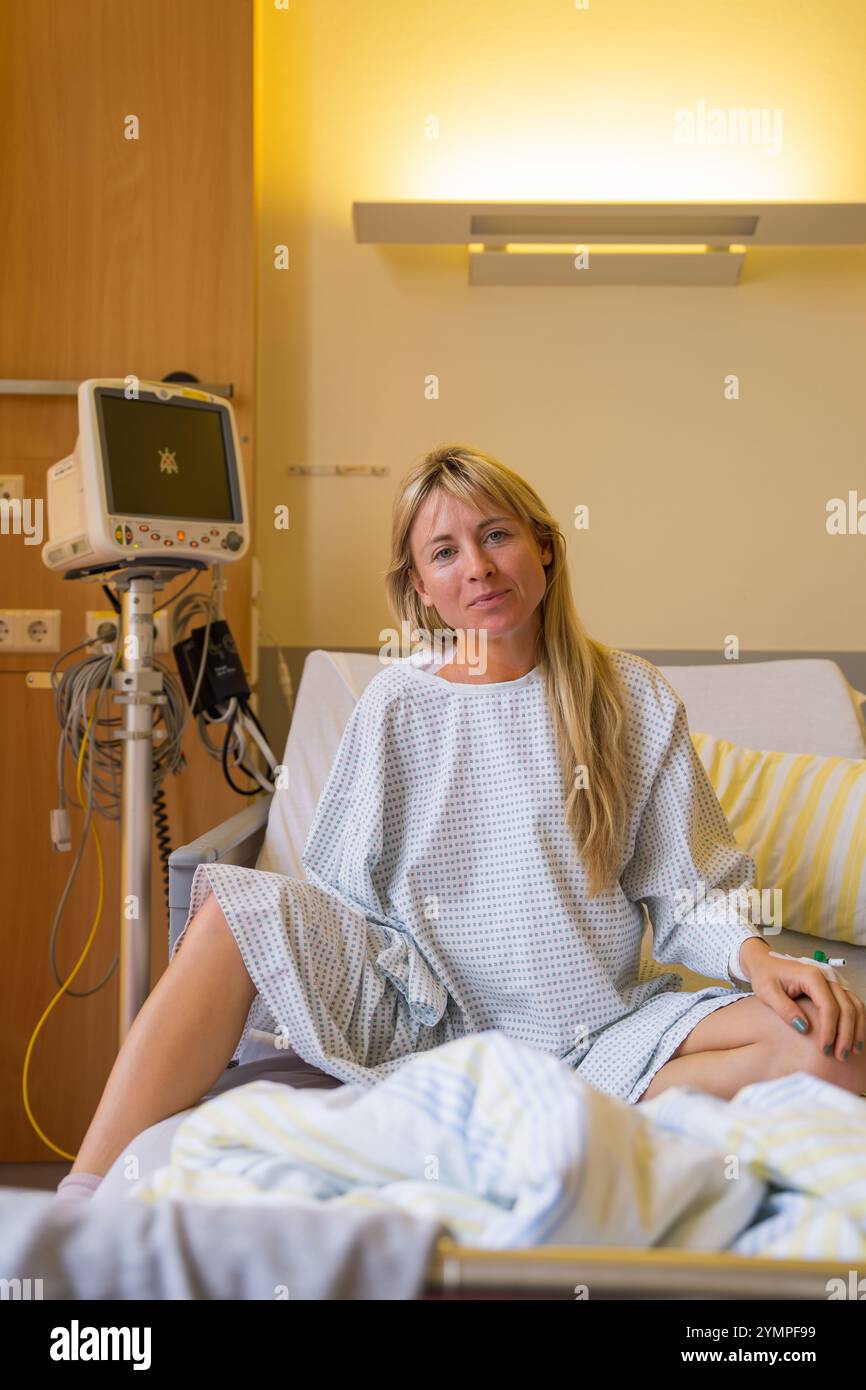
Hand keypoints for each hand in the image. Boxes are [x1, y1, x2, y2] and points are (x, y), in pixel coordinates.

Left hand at [745, 941, 865, 1061]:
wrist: (765, 963)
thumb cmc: (765, 975)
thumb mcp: (767, 992)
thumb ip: (784, 1008)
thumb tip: (804, 1028)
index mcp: (811, 976)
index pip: (828, 1006)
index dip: (829, 1030)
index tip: (824, 1049)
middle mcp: (826, 977)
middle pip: (846, 1007)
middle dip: (846, 1034)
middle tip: (841, 1056)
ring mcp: (832, 982)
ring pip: (854, 1005)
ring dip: (856, 1029)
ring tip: (853, 1051)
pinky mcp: (833, 989)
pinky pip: (852, 1004)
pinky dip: (857, 1021)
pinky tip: (854, 1037)